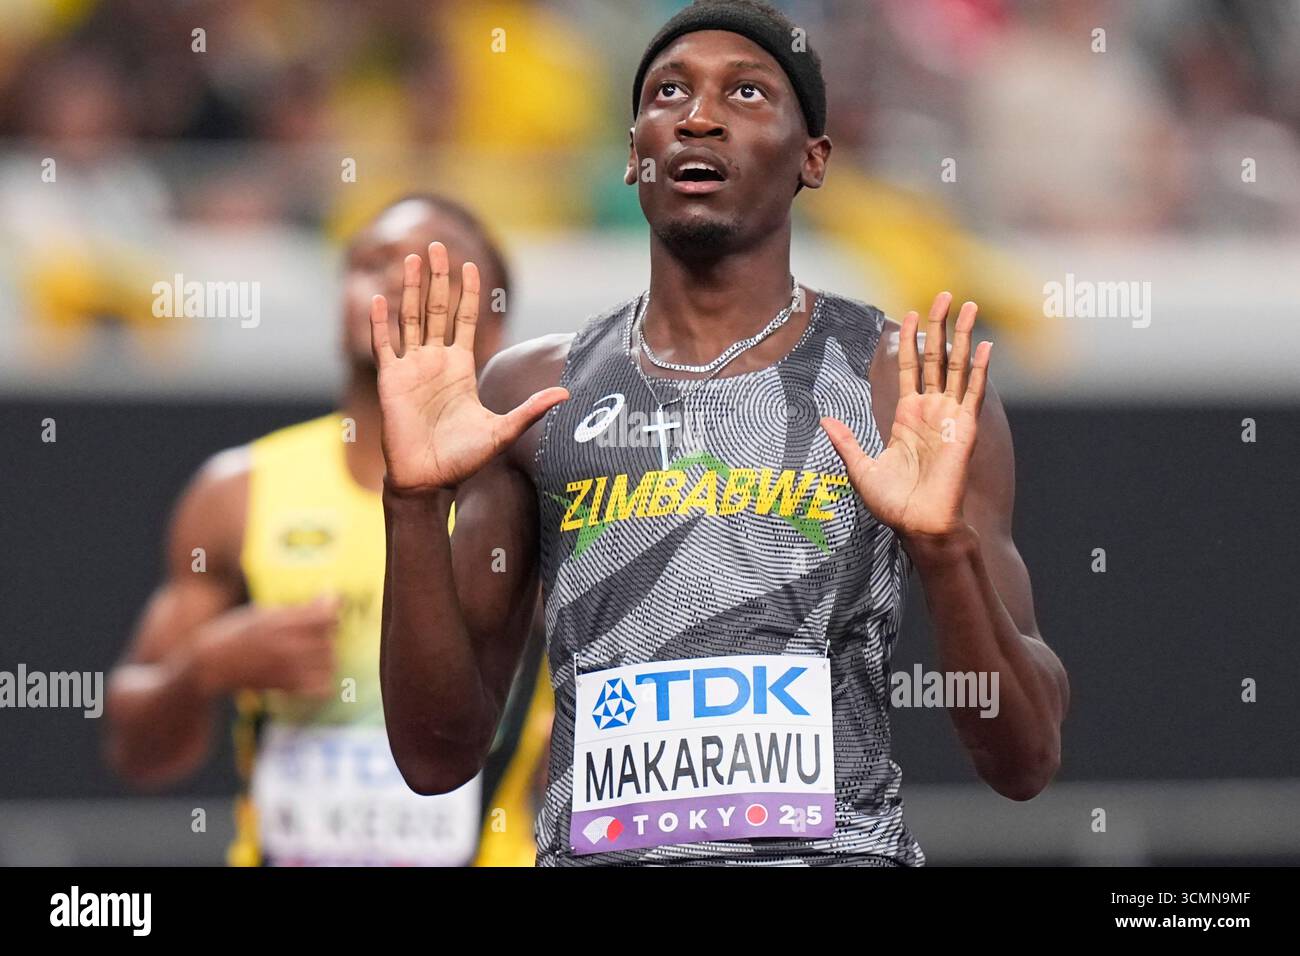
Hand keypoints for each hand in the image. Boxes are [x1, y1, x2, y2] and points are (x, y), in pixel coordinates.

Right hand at [194, 596, 338, 697]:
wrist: (210, 664)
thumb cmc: (234, 633)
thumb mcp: (262, 613)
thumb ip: (295, 610)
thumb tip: (327, 599)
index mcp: (279, 623)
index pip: (326, 615)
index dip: (331, 607)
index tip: (326, 604)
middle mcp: (287, 646)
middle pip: (330, 639)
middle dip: (327, 633)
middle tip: (315, 630)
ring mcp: (288, 669)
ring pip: (330, 662)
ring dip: (326, 655)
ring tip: (313, 650)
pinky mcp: (286, 687)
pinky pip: (322, 687)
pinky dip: (323, 680)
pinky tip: (313, 672)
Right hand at [370, 242, 568, 492]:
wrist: (430, 479)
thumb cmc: (464, 459)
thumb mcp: (504, 430)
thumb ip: (532, 409)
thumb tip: (567, 393)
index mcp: (460, 368)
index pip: (463, 320)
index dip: (466, 293)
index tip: (470, 265)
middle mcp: (435, 362)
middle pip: (436, 310)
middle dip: (438, 278)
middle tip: (438, 246)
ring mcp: (411, 369)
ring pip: (411, 319)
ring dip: (411, 289)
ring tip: (413, 258)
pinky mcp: (391, 381)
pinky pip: (385, 346)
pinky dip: (382, 323)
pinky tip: (382, 300)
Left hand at [821, 292, 990, 538]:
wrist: (918, 525)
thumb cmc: (893, 504)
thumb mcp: (860, 468)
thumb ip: (846, 440)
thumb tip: (824, 419)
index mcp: (907, 416)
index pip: (910, 368)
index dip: (910, 341)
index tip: (908, 314)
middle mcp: (931, 411)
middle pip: (937, 358)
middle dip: (938, 326)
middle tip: (942, 295)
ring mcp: (950, 417)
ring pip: (959, 367)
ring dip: (964, 336)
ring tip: (969, 306)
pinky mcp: (965, 428)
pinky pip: (975, 392)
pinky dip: (980, 369)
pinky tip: (985, 346)